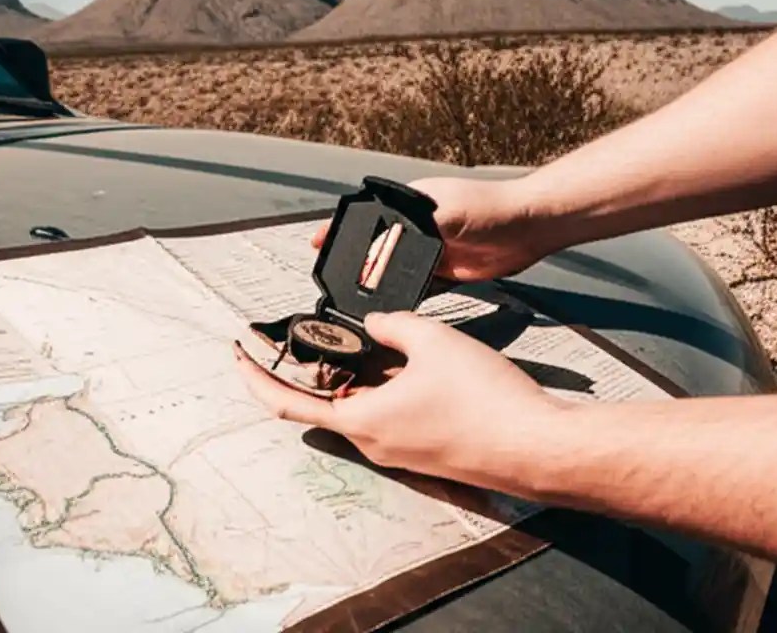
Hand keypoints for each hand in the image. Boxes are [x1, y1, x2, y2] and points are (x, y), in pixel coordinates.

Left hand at [233, 311, 569, 496]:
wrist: (538, 446)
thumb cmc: (485, 399)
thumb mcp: (433, 341)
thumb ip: (393, 324)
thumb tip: (377, 323)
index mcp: (363, 421)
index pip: (288, 403)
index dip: (256, 378)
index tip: (238, 355)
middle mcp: (375, 444)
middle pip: (327, 404)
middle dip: (312, 370)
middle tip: (300, 336)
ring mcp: (402, 453)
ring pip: (363, 409)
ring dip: (353, 378)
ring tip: (356, 341)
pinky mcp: (429, 451)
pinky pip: (391, 416)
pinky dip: (383, 389)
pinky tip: (403, 362)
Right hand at [313, 176, 555, 281]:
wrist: (530, 227)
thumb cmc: (492, 209)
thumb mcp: (447, 214)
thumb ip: (414, 230)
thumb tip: (384, 247)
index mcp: (411, 201)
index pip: (367, 213)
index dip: (341, 228)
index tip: (318, 242)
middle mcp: (417, 223)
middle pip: (378, 243)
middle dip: (357, 259)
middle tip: (334, 277)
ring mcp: (431, 246)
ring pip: (395, 265)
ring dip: (380, 279)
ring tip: (356, 295)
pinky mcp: (445, 268)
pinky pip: (417, 283)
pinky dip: (405, 293)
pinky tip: (392, 306)